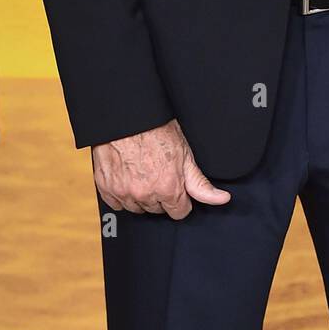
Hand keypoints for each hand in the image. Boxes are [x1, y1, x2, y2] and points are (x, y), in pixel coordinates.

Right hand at [91, 118, 231, 219]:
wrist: (127, 117)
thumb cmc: (157, 129)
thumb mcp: (186, 154)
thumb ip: (200, 183)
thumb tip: (221, 199)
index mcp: (168, 188)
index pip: (180, 212)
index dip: (181, 198)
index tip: (177, 185)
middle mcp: (145, 195)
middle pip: (158, 210)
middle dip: (161, 195)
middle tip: (159, 171)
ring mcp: (124, 193)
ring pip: (138, 208)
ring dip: (142, 195)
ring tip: (143, 171)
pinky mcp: (106, 189)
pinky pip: (118, 204)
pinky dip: (123, 193)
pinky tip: (128, 175)